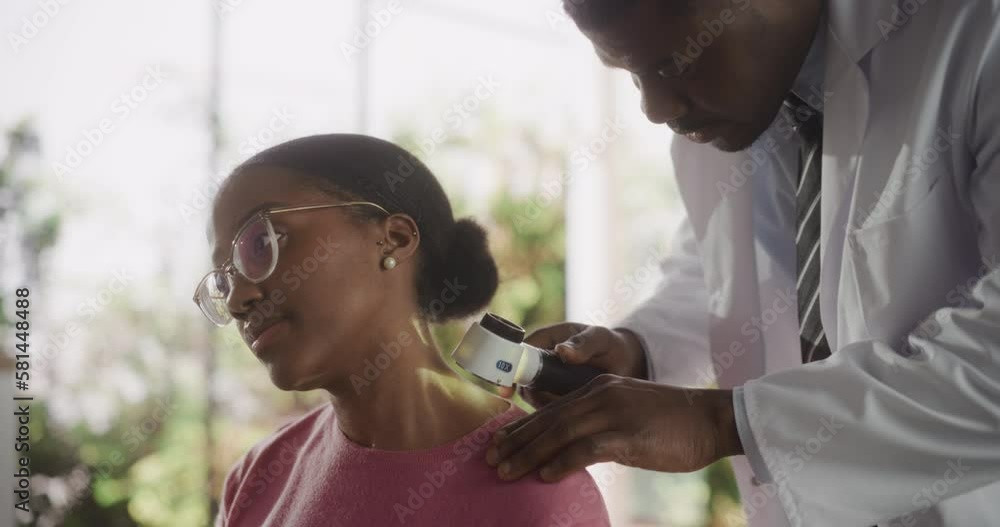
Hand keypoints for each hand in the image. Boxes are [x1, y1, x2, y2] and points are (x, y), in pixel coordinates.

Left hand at [485, 375, 742, 481]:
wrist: (710, 419)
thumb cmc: (671, 424)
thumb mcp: (628, 416)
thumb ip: (599, 427)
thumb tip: (572, 452)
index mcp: (598, 388)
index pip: (551, 409)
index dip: (522, 428)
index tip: (498, 444)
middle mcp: (600, 394)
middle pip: (548, 420)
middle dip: (516, 442)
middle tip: (489, 460)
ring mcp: (613, 412)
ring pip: (560, 432)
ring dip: (529, 454)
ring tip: (506, 472)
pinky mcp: (627, 433)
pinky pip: (587, 448)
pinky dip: (562, 462)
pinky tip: (544, 476)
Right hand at [520, 323, 648, 406]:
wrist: (623, 362)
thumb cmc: (609, 345)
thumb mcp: (599, 340)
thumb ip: (583, 344)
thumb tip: (562, 351)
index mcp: (544, 340)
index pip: (517, 353)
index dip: (509, 370)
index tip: (509, 389)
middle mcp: (538, 361)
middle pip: (521, 381)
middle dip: (533, 394)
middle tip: (557, 400)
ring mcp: (544, 381)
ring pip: (532, 399)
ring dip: (546, 405)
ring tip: (574, 402)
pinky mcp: (552, 398)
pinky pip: (545, 410)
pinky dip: (553, 416)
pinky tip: (574, 414)